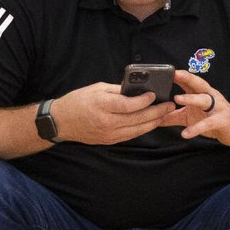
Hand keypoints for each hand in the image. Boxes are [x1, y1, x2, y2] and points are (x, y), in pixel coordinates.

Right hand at [51, 82, 173, 144]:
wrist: (60, 122)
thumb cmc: (77, 101)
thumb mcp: (96, 89)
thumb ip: (117, 90)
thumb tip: (137, 89)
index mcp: (102, 105)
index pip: (129, 105)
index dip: (144, 101)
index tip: (154, 95)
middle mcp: (106, 121)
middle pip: (138, 119)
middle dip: (157, 112)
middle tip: (169, 105)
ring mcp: (109, 133)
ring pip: (138, 129)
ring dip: (154, 122)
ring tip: (165, 114)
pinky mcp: (110, 141)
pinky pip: (131, 135)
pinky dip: (143, 128)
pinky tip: (151, 122)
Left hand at [158, 69, 229, 144]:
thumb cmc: (214, 119)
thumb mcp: (190, 117)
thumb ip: (172, 116)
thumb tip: (153, 117)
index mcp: (202, 94)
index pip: (190, 82)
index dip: (180, 76)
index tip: (167, 70)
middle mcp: (211, 97)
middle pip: (199, 84)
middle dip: (188, 78)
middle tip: (175, 74)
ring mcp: (218, 107)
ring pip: (204, 100)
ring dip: (191, 98)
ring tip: (176, 98)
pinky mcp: (222, 120)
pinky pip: (208, 123)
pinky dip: (196, 128)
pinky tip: (186, 133)